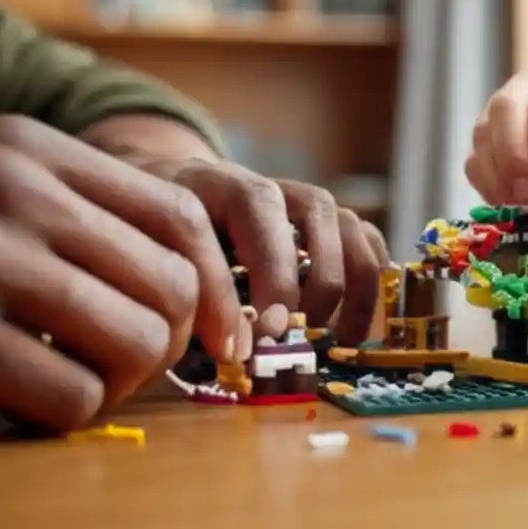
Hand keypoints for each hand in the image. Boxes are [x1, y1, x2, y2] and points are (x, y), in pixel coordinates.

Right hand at [0, 116, 247, 430]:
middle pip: (172, 283)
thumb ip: (70, 200)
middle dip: (169, 340)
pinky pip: (73, 394)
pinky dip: (66, 414)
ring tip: (71, 380)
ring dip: (120, 380)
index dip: (214, 283)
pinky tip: (22, 403)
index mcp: (33, 150)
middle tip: (125, 363)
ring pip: (138, 339)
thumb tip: (182, 262)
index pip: (179, 215)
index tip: (211, 329)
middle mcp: (17, 194)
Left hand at [130, 158, 388, 345]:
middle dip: (314, 284)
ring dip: (352, 285)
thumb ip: (192, 288)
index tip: (268, 331)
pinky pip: (365, 239)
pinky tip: (356, 322)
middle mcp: (274, 185)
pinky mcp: (324, 226)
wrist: (166, 198)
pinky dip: (370, 278)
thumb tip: (235, 346)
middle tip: (296, 335)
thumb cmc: (160, 235)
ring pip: (348, 226)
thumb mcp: (157, 250)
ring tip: (340, 337)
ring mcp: (304, 203)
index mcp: (223, 182)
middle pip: (318, 212)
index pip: (260, 209)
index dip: (272, 273)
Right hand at [467, 65, 527, 204]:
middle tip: (526, 195)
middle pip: (506, 107)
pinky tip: (503, 200)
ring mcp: (502, 105)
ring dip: (496, 172)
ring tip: (515, 202)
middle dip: (513, 156)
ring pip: (483, 130)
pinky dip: (484, 181)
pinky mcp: (486, 132)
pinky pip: (473, 155)